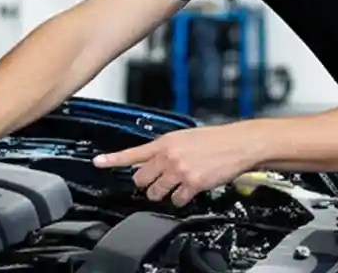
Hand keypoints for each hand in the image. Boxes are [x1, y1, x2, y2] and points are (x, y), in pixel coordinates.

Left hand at [92, 124, 262, 206]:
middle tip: (156, 182)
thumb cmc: (215, 139)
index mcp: (166, 142)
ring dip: (162, 193)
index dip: (113, 159)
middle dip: (146, 183)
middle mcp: (169, 156)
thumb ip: (166, 149)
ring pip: (156, 192)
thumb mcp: (185, 137)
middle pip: (141, 178)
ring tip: (174, 186)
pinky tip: (187, 192)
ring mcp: (180, 171)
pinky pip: (176, 200)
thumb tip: (151, 160)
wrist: (238, 144)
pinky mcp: (192, 184)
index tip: (98, 162)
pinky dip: (180, 200)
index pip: (133, 152)